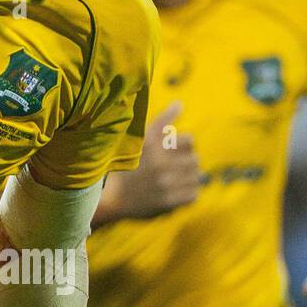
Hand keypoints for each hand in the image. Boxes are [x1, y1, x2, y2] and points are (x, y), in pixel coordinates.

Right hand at [107, 101, 199, 220]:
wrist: (110, 198)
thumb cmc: (127, 165)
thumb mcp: (140, 139)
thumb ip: (162, 121)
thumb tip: (180, 104)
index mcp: (154, 145)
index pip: (189, 140)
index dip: (184, 146)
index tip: (175, 152)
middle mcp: (160, 163)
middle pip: (195, 159)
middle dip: (188, 162)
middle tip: (176, 168)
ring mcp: (164, 184)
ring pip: (196, 177)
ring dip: (189, 178)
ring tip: (177, 180)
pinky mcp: (167, 202)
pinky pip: (193, 194)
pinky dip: (188, 193)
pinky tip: (177, 192)